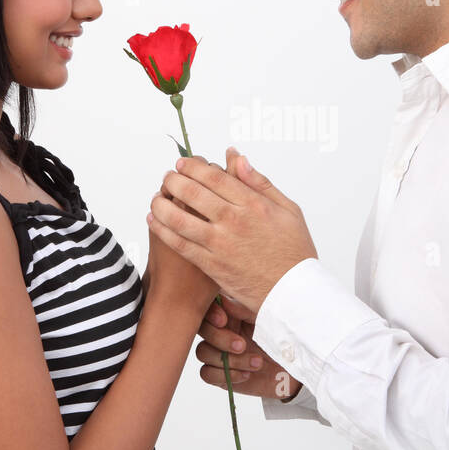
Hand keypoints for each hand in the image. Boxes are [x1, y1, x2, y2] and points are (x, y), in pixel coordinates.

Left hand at [149, 146, 317, 312]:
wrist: (292, 291)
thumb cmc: (293, 250)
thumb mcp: (288, 209)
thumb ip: (260, 182)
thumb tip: (236, 158)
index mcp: (253, 204)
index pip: (214, 176)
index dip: (193, 167)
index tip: (182, 164)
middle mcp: (234, 221)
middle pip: (193, 193)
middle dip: (174, 181)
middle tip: (168, 177)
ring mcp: (220, 244)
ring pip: (180, 218)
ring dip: (162, 204)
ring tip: (156, 198)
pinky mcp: (211, 265)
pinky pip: (180, 244)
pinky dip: (163, 230)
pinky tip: (154, 221)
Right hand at [195, 293, 300, 399]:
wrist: (293, 370)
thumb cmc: (281, 341)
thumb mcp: (267, 319)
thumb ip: (244, 310)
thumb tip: (224, 301)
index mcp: (231, 314)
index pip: (209, 308)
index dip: (211, 314)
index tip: (224, 320)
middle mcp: (221, 332)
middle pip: (202, 330)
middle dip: (220, 339)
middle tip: (242, 346)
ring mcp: (218, 353)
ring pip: (203, 352)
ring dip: (229, 360)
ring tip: (256, 363)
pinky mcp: (219, 374)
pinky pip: (207, 374)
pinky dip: (226, 375)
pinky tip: (246, 374)